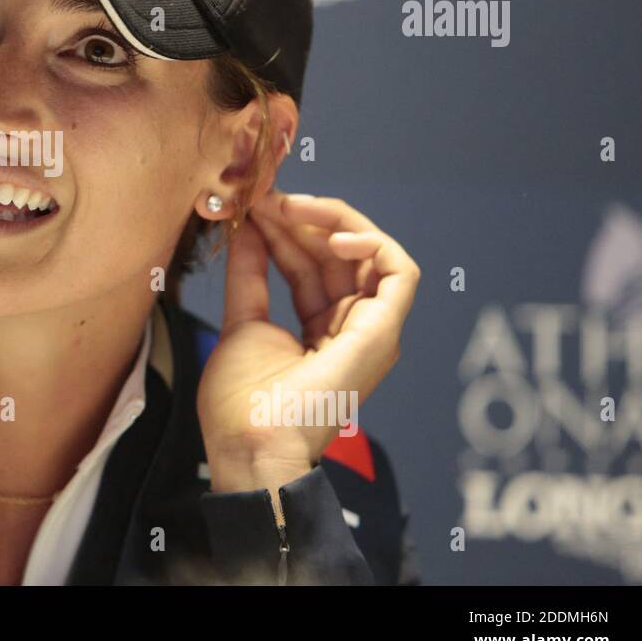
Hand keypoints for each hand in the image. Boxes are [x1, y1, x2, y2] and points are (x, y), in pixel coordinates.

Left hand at [196, 190, 420, 498]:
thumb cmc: (242, 402)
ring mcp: (372, 332)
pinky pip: (399, 271)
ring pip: (369, 254)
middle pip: (337, 257)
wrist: (252, 442)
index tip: (254, 208)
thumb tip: (249, 229)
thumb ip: (251, 274)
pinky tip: (331, 235)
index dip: (286, 232)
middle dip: (302, 220)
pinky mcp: (385, 333)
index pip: (310, 265)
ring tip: (291, 207)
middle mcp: (351, 329)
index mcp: (319, 331)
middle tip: (267, 198)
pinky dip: (371, 243)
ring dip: (331, 222)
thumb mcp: (243, 320)